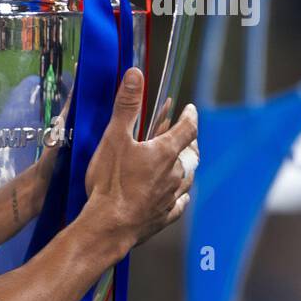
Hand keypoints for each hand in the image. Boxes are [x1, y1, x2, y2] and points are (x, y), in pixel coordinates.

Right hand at [80, 67, 197, 252]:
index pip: (187, 128)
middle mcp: (175, 174)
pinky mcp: (164, 216)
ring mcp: (171, 196)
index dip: (190, 116)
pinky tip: (176, 198)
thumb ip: (126, 106)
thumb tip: (136, 74)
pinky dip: (179, 197)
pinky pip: (178, 204)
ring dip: (186, 169)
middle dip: (191, 144)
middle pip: (191, 155)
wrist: (108, 225)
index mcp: (165, 152)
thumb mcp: (114, 137)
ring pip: (187, 179)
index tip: (190, 109)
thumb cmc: (110, 182)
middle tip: (189, 138)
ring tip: (182, 165)